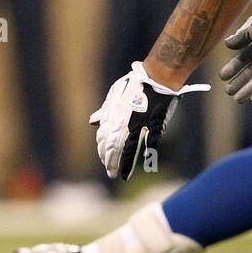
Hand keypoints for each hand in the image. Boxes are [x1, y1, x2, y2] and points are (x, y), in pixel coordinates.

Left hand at [90, 62, 209, 180]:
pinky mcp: (156, 125)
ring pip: (130, 149)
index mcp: (114, 115)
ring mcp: (141, 125)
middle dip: (112, 162)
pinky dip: (144, 154)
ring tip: (122, 174)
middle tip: (111, 173)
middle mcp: (125, 122)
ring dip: (125, 163)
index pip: (105, 139)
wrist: (158, 78)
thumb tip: (93, 121)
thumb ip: (105, 110)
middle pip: (115, 147)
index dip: (104, 152)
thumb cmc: (136, 83)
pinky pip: (149, 143)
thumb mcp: (115, 95)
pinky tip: (141, 162)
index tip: (104, 160)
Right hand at [220, 10, 251, 102]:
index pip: (243, 59)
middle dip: (239, 82)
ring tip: (237, 99)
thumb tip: (226, 44)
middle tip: (228, 91)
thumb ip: (239, 38)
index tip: (222, 76)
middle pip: (250, 73)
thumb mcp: (251, 33)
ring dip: (248, 90)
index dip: (233, 68)